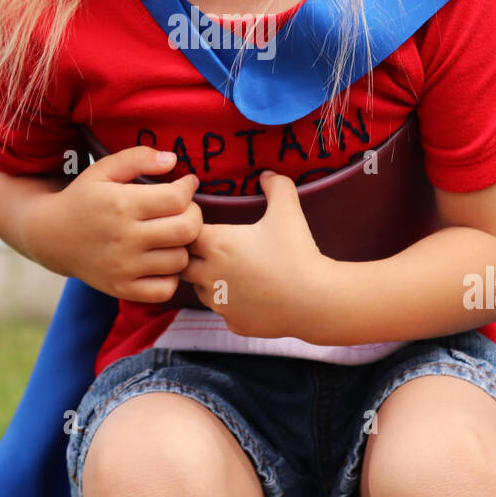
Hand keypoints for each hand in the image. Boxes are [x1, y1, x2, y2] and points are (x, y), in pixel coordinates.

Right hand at [22, 147, 201, 300]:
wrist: (51, 236)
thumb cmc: (84, 197)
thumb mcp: (103, 169)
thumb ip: (138, 158)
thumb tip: (173, 159)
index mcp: (121, 204)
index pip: (177, 199)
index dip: (188, 188)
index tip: (184, 184)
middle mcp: (124, 238)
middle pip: (187, 230)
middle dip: (193, 215)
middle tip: (182, 209)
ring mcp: (124, 268)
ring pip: (180, 260)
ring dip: (181, 245)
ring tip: (168, 233)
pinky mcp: (122, 289)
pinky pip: (166, 289)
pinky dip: (170, 275)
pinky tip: (160, 259)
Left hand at [183, 170, 325, 338]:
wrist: (314, 300)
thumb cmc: (297, 253)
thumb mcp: (288, 210)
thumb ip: (276, 185)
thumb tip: (266, 173)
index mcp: (216, 244)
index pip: (183, 233)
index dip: (190, 227)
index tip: (203, 224)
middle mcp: (208, 275)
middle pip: (181, 262)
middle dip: (192, 255)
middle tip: (211, 248)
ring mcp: (219, 302)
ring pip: (198, 289)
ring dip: (207, 279)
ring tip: (230, 270)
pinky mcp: (232, 323)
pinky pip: (221, 310)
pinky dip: (229, 302)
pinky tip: (249, 294)